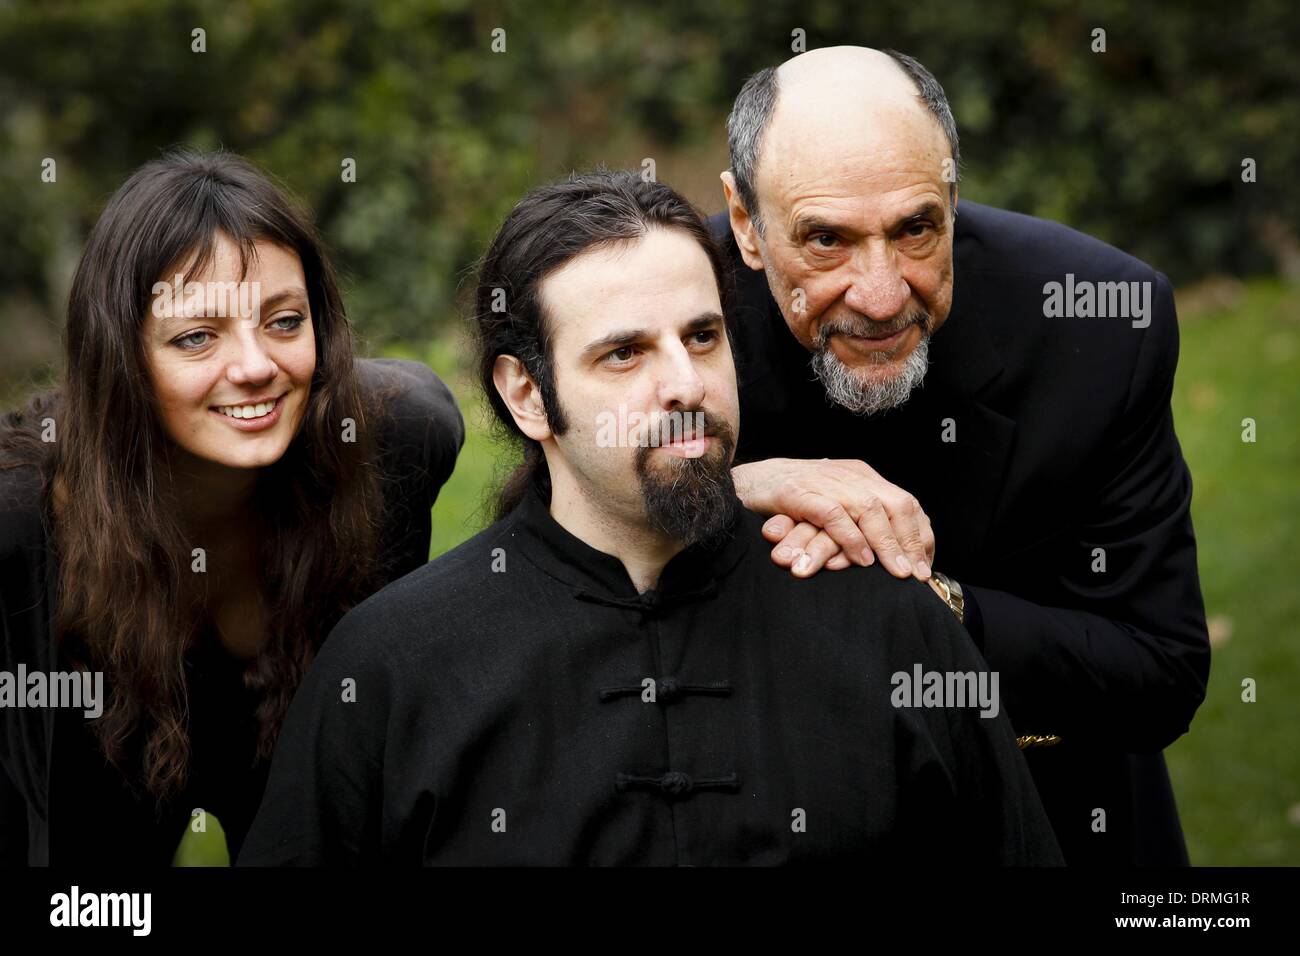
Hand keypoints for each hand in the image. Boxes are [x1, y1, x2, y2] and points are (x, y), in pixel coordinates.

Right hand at [732, 458, 935, 579]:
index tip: (925, 566)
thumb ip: (859, 519)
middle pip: (893, 504)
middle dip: (909, 541)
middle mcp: (846, 474)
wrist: (746, 482)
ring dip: (886, 543)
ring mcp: (821, 480)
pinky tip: (861, 559)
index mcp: (860, 474)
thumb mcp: (833, 503)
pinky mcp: (796, 492)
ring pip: (868, 508)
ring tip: (897, 571)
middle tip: (917, 575)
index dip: (918, 534)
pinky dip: (850, 537)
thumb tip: (895, 551)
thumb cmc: (792, 500)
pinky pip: (832, 514)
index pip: (903, 501)